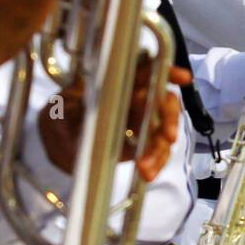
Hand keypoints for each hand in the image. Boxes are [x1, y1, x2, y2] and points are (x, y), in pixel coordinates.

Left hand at [39, 63, 190, 180]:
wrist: (61, 138)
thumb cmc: (65, 114)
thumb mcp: (64, 109)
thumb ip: (74, 112)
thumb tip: (80, 117)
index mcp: (123, 81)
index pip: (150, 71)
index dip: (168, 72)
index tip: (183, 78)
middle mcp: (138, 98)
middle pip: (164, 103)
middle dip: (170, 118)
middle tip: (167, 136)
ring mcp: (144, 121)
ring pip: (163, 130)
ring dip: (160, 150)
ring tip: (146, 168)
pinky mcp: (144, 143)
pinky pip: (157, 151)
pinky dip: (155, 163)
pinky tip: (147, 173)